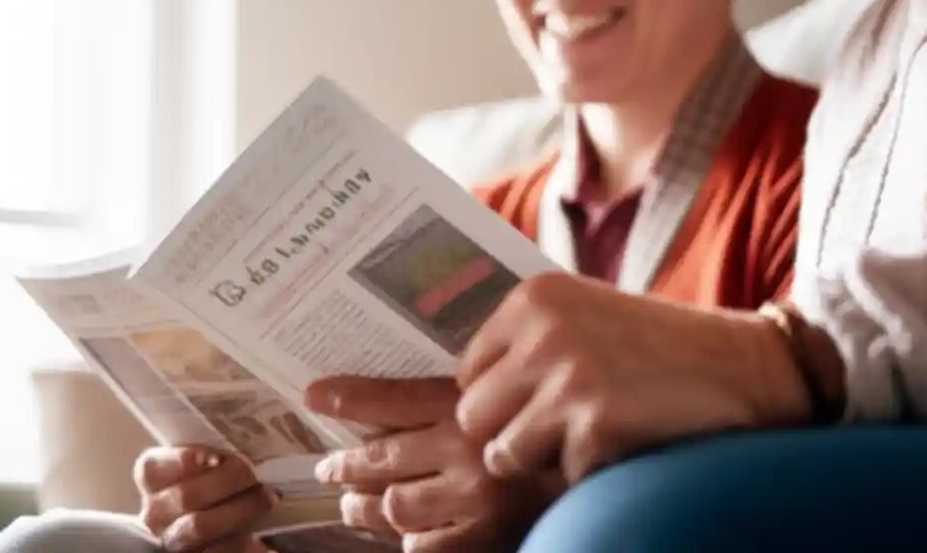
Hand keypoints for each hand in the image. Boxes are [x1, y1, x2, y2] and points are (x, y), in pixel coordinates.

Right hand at [134, 446, 276, 551]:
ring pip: (197, 527)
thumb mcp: (217, 459)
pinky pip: (220, 552)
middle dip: (226, 481)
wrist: (224, 527)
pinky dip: (246, 545)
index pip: (151, 468)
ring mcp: (176, 540)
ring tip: (269, 498)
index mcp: (156, 480)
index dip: (179, 460)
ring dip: (240, 510)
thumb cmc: (224, 479)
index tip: (213, 455)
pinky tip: (266, 539)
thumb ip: (222, 445)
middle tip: (254, 472)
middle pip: (184, 496)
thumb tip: (263, 419)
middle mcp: (158, 512)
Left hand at [305, 376, 561, 552]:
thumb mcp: (523, 393)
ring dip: (363, 508)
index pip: (393, 398)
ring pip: (390, 506)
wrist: (611, 481)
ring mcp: (470, 501)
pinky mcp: (479, 541)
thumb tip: (423, 393)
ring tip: (351, 506)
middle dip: (346, 464)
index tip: (314, 395)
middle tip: (328, 467)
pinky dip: (408, 541)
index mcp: (474, 405)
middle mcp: (465, 450)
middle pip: (381, 458)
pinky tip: (404, 533)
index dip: (348, 397)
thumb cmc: (563, 431)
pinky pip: (420, 547)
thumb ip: (479, 390)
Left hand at [456, 272, 812, 483]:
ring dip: (545, 457)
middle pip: (472, 415)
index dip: (503, 396)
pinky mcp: (594, 425)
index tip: (544, 396)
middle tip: (570, 420)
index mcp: (532, 297)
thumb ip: (524, 340)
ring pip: (501, 454)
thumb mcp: (583, 317)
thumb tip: (456, 388)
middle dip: (512, 432)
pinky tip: (628, 438)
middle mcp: (541, 330)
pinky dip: (589, 471)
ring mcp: (567, 378)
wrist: (749, 367)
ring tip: (599, 428)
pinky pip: (557, 476)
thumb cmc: (658, 349)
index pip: (466, 370)